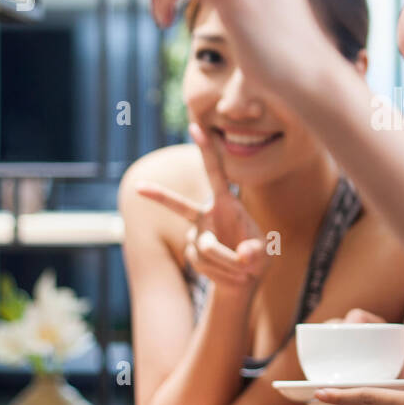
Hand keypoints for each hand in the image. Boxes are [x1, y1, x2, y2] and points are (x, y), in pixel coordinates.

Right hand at [137, 121, 266, 289]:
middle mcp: (206, 215)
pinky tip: (232, 274)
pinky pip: (206, 264)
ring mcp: (196, 235)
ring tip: (244, 270)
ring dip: (229, 263)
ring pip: (209, 249)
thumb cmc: (257, 255)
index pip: (215, 172)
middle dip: (159, 196)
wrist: (245, 278)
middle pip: (180, 206)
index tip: (194, 126)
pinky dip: (224, 272)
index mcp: (226, 202)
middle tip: (138, 187)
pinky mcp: (192, 253)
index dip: (205, 150)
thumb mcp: (264, 252)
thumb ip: (256, 252)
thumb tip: (243, 257)